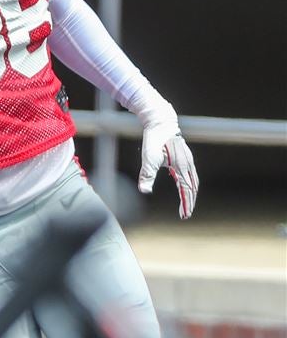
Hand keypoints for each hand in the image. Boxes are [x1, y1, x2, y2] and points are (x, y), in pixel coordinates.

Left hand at [137, 103, 198, 220]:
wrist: (160, 121)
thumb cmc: (154, 139)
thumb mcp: (148, 157)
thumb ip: (147, 175)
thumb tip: (144, 191)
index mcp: (181, 166)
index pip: (186, 190)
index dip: (186, 204)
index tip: (184, 216)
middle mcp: (188, 164)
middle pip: (193, 187)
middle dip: (190, 202)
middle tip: (186, 214)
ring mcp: (188, 159)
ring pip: (194, 181)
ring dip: (191, 193)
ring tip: (187, 204)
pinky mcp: (185, 156)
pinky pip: (190, 174)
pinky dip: (190, 183)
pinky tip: (183, 186)